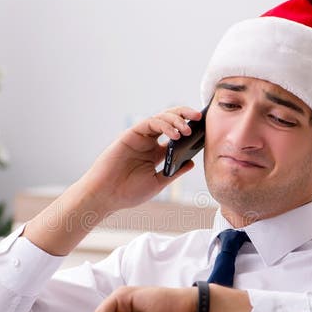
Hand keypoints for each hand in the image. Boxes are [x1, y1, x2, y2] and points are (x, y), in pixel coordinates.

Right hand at [76, 106, 202, 214]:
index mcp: (156, 153)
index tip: (205, 130)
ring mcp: (140, 137)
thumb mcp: (158, 183)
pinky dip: (164, 125)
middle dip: (186, 116)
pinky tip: (174, 134)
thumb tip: (192, 162)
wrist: (106, 195)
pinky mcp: (131, 134)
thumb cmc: (129, 192)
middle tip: (200, 118)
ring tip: (187, 130)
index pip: (176, 135)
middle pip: (171, 121)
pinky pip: (151, 123)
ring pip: (162, 118)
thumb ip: (174, 172)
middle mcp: (149, 142)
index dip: (190, 129)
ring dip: (177, 120)